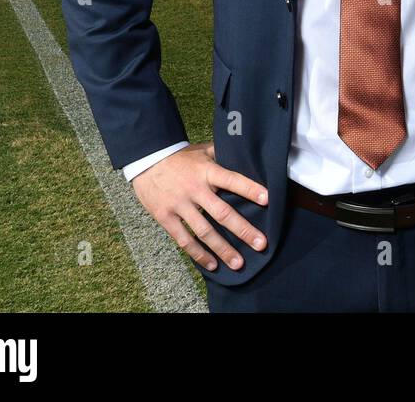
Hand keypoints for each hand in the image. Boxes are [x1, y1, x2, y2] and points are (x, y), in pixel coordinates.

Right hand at [131, 141, 268, 271]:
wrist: (145, 159)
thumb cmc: (180, 157)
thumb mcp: (202, 150)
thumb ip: (223, 154)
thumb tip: (247, 155)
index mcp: (207, 171)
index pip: (233, 180)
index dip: (250, 189)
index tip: (268, 200)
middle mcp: (195, 189)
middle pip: (222, 213)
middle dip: (243, 230)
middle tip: (261, 244)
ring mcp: (179, 205)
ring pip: (204, 231)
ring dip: (223, 249)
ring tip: (238, 263)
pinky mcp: (165, 217)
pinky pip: (184, 239)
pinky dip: (198, 254)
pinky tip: (212, 264)